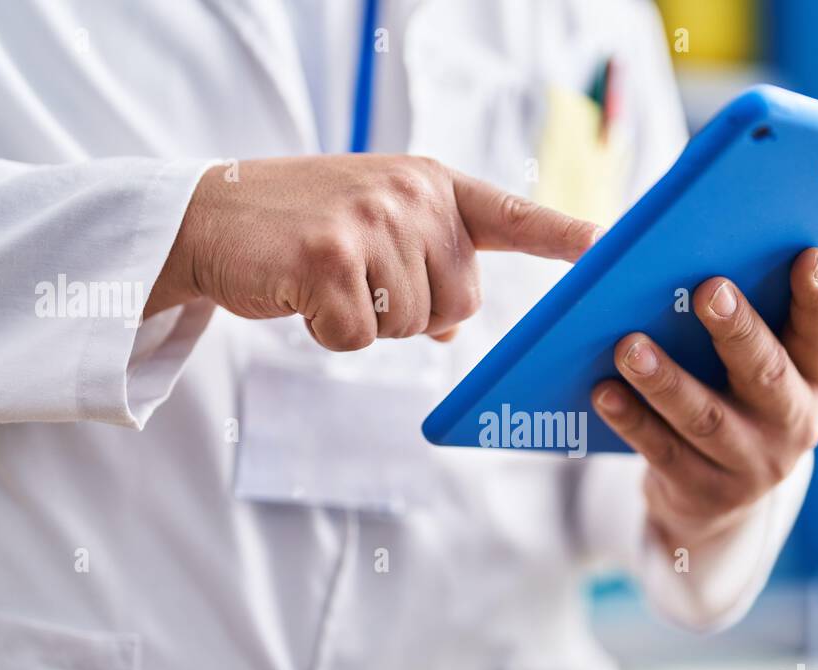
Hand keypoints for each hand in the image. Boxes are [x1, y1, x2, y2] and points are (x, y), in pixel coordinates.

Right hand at [146, 155, 598, 346]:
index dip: (559, 235)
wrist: (211, 216)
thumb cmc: (302, 227)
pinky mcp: (328, 260)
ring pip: (409, 326)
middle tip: (357, 277)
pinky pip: (360, 338)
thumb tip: (453, 327)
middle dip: (412, 310)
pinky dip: (329, 333)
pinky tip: (302, 295)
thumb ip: (425, 263)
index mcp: (429, 183)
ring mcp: (369, 222)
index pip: (509, 214)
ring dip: (366, 321)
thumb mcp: (374, 228)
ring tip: (325, 277)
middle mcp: (408, 194)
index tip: (606, 246)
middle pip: (459, 301)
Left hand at [592, 247, 817, 551]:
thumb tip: (760, 244)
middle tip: (707, 289)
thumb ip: (768, 319)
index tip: (808, 256)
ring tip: (628, 344)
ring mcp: (748, 465)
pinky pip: (661, 451)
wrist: (721, 503)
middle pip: (765, 375)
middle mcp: (792, 426)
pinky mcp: (702, 492)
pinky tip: (603, 391)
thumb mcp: (769, 370)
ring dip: (665, 379)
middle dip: (737, 331)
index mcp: (816, 383)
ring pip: (704, 417)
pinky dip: (631, 419)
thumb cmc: (740, 403)